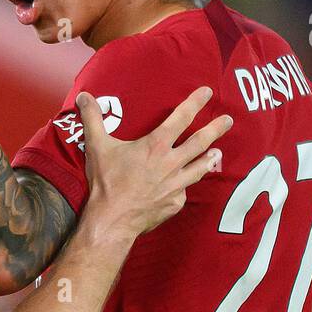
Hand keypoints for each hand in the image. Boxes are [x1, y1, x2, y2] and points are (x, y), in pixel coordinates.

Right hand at [78, 86, 231, 241]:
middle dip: (216, 129)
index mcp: (156, 146)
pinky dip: (185, 187)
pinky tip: (186, 186)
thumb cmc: (106, 181)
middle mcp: (171, 163)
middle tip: (228, 120)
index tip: (207, 91)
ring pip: (199, 168)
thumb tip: (83, 96)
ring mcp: (176, 184)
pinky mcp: (174, 203)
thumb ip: (92, 118)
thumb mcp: (97, 146)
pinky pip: (183, 192)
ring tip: (218, 153)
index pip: (181, 118)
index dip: (195, 103)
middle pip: (200, 142)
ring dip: (210, 159)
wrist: (113, 219)